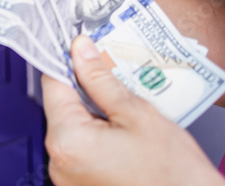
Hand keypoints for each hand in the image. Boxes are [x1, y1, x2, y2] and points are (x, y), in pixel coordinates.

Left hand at [43, 36, 224, 185]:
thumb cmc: (172, 173)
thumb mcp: (137, 113)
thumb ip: (101, 79)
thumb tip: (81, 50)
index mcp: (68, 141)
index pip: (52, 84)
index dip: (69, 62)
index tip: (85, 51)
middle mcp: (59, 163)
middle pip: (61, 107)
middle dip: (85, 91)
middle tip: (115, 82)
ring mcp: (67, 179)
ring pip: (71, 129)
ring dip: (92, 116)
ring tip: (125, 115)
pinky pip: (79, 151)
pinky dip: (96, 139)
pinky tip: (122, 136)